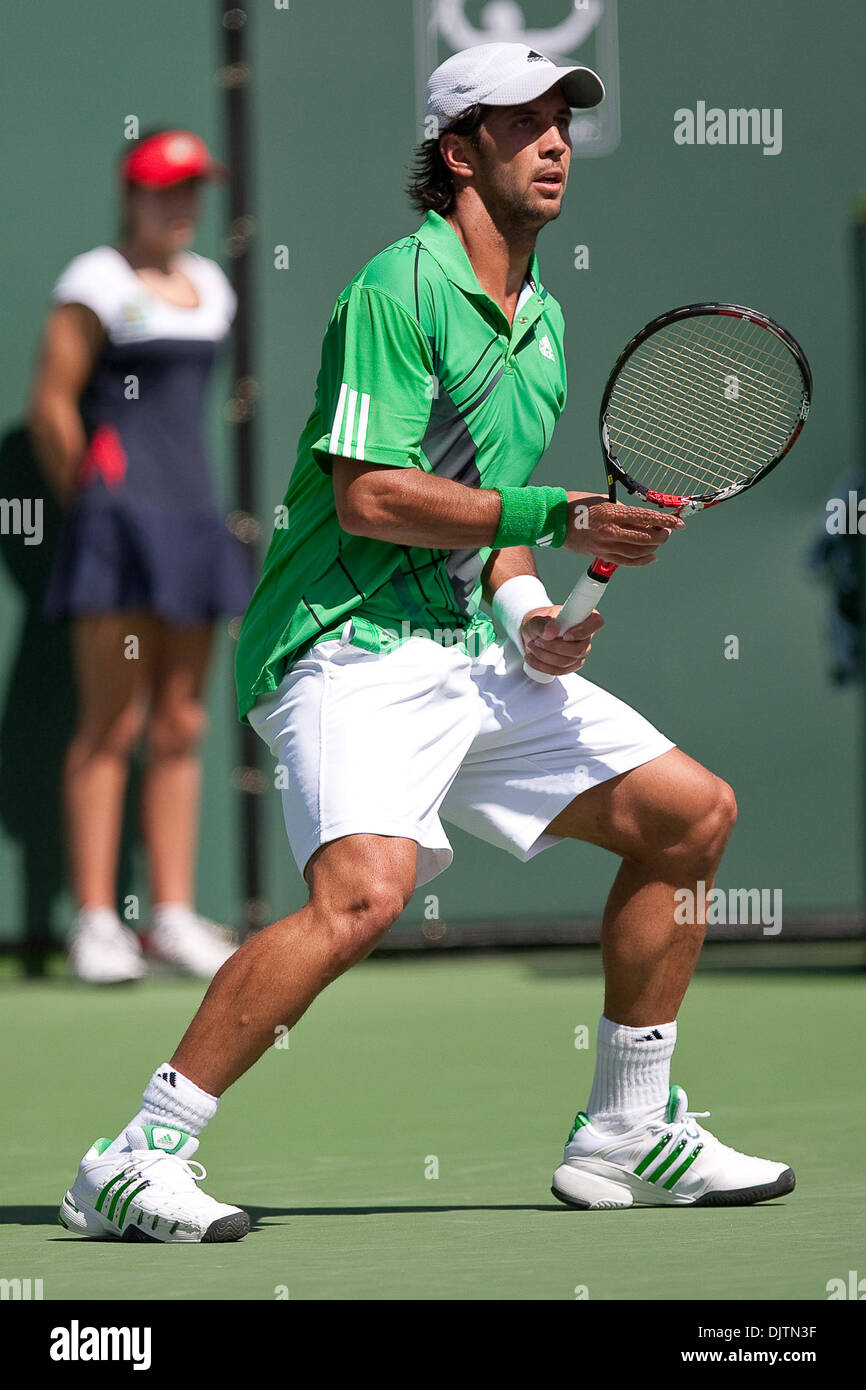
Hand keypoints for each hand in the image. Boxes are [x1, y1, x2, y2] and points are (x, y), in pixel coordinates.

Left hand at [520, 605, 603, 676]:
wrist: (533, 634)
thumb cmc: (539, 622)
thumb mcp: (535, 619)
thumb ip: (542, 623)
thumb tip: (553, 630)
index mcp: (583, 617)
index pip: (596, 622)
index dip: (584, 630)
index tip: (566, 635)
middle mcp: (586, 636)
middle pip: (578, 649)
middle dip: (554, 648)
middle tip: (537, 641)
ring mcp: (581, 652)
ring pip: (567, 662)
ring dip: (545, 657)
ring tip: (531, 647)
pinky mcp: (572, 665)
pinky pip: (560, 671)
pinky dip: (543, 666)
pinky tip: (531, 658)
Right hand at [564, 493, 683, 563]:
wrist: (554, 521)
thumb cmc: (576, 505)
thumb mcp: (601, 500)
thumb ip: (621, 509)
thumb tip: (638, 518)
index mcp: (612, 513)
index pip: (646, 518)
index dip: (666, 521)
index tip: (679, 524)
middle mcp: (611, 531)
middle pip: (645, 538)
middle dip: (662, 535)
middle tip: (668, 531)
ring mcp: (605, 545)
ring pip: (638, 552)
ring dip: (653, 548)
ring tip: (659, 542)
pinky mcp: (600, 554)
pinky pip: (626, 562)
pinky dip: (641, 561)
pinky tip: (651, 557)